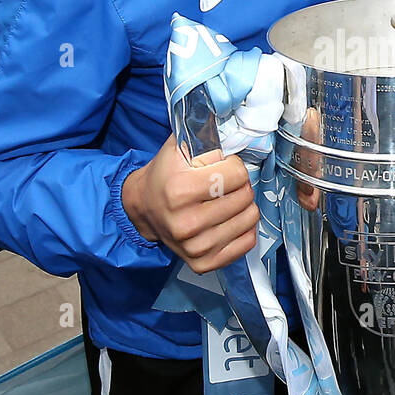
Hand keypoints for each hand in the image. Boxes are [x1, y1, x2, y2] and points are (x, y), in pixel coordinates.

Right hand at [121, 136, 258, 271]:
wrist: (144, 208)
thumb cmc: (166, 175)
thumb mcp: (179, 146)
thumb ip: (206, 136)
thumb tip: (236, 131)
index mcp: (180, 191)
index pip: (238, 175)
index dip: (233, 166)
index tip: (221, 168)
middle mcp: (186, 223)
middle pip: (245, 196)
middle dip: (239, 186)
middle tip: (224, 185)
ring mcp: (195, 247)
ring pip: (250, 219)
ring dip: (243, 206)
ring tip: (225, 201)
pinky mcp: (203, 263)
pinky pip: (247, 242)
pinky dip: (243, 228)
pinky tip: (227, 220)